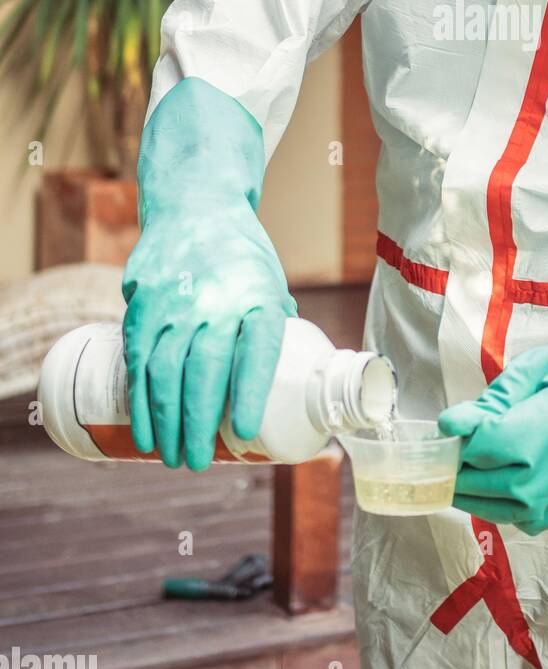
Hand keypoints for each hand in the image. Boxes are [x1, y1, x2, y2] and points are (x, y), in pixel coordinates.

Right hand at [123, 200, 295, 470]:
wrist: (195, 206)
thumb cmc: (242, 260)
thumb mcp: (272, 286)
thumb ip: (272, 334)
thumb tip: (288, 388)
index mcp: (259, 297)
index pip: (257, 349)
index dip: (251, 392)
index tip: (248, 430)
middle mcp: (217, 300)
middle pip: (206, 371)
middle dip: (200, 424)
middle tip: (200, 462)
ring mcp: (175, 302)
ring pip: (166, 372)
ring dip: (167, 423)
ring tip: (174, 458)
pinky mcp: (143, 304)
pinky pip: (138, 361)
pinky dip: (139, 402)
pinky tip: (144, 431)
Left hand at [439, 279, 547, 534]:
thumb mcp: (536, 368)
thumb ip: (494, 401)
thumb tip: (452, 425)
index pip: (486, 447)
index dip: (459, 440)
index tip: (450, 428)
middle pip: (490, 485)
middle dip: (460, 472)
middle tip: (448, 455)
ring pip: (506, 511)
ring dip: (477, 496)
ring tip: (464, 474)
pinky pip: (528, 520)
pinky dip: (505, 508)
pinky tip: (498, 485)